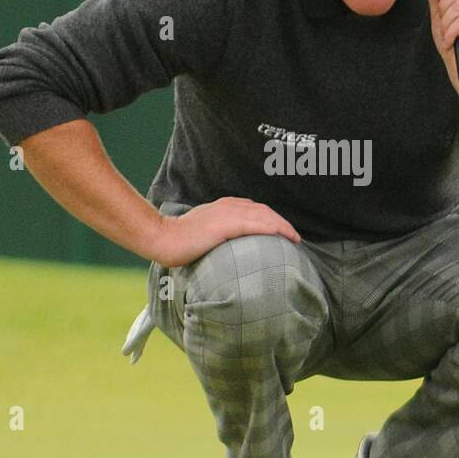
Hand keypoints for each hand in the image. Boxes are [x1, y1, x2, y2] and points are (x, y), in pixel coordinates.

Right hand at [152, 197, 301, 266]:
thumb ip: (217, 235)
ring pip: (264, 215)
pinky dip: (273, 227)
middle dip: (281, 222)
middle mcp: (228, 206)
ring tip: (295, 238)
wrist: (163, 238)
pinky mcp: (227, 225)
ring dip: (282, 225)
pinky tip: (284, 234)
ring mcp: (228, 214)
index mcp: (223, 207)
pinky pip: (256, 224)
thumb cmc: (178, 240)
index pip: (254, 209)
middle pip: (264, 210)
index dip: (271, 218)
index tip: (281, 230)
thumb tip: (227, 250)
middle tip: (294, 236)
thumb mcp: (202, 233)